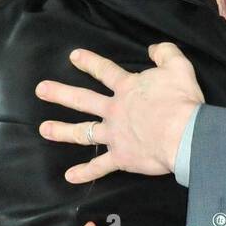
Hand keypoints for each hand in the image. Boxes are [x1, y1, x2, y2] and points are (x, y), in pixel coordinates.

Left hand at [36, 42, 203, 182]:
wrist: (184, 134)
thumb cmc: (181, 101)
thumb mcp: (178, 67)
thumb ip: (165, 53)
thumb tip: (154, 48)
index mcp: (127, 88)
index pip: (104, 71)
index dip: (89, 62)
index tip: (73, 56)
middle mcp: (114, 110)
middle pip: (82, 99)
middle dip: (60, 93)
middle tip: (41, 90)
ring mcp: (114, 135)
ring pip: (83, 132)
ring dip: (62, 131)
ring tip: (44, 130)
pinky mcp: (121, 158)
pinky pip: (99, 167)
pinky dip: (85, 173)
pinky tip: (70, 177)